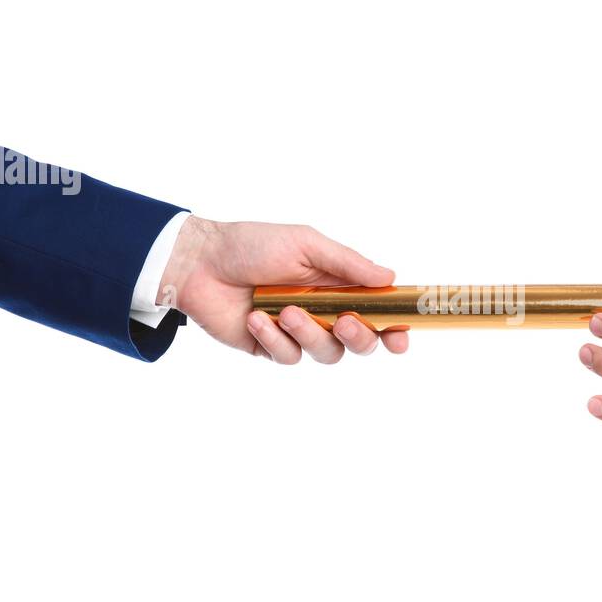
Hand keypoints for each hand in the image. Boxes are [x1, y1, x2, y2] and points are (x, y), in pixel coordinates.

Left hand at [159, 217, 408, 362]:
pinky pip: (288, 357)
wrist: (199, 262)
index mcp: (338, 286)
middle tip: (343, 322)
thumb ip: (348, 265)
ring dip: (310, 334)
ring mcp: (298, 332)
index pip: (378, 312)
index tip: (401, 336)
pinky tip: (255, 318)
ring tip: (285, 311)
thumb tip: (389, 277)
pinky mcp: (271, 348)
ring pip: (327, 354)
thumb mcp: (305, 244)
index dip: (395, 328)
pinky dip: (274, 339)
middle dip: (359, 337)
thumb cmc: (252, 245)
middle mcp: (324, 312)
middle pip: (361, 342)